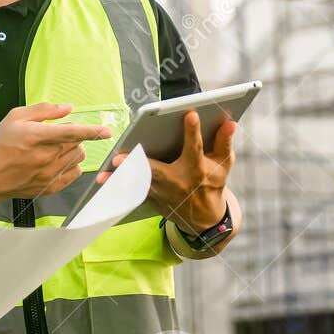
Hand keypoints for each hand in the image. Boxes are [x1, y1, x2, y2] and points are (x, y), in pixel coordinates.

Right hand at [0, 102, 111, 202]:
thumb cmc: (0, 145)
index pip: (71, 132)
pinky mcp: (51, 187)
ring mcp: (49, 174)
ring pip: (78, 157)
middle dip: (72, 135)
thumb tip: (67, 108)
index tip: (107, 131)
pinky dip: (71, 164)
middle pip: (77, 143)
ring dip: (73, 148)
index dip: (91, 131)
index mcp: (36, 137)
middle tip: (53, 134)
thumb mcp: (16, 117)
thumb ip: (44, 110)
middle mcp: (45, 157)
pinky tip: (56, 161)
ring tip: (54, 147)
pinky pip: (74, 173)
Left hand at [99, 110, 234, 233]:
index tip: (190, 114)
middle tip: (119, 158)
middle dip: (137, 164)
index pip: (196, 147)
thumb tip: (230, 122)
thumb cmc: (213, 184)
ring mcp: (164, 193)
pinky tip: (104, 185)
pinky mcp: (154, 200)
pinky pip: (134, 194)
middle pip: (156, 170)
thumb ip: (224, 142)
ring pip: (139, 184)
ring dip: (120, 180)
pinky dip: (119, 190)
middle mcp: (179, 181)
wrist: (205, 219)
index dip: (194, 131)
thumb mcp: (223, 164)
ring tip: (103, 177)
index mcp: (197, 169)